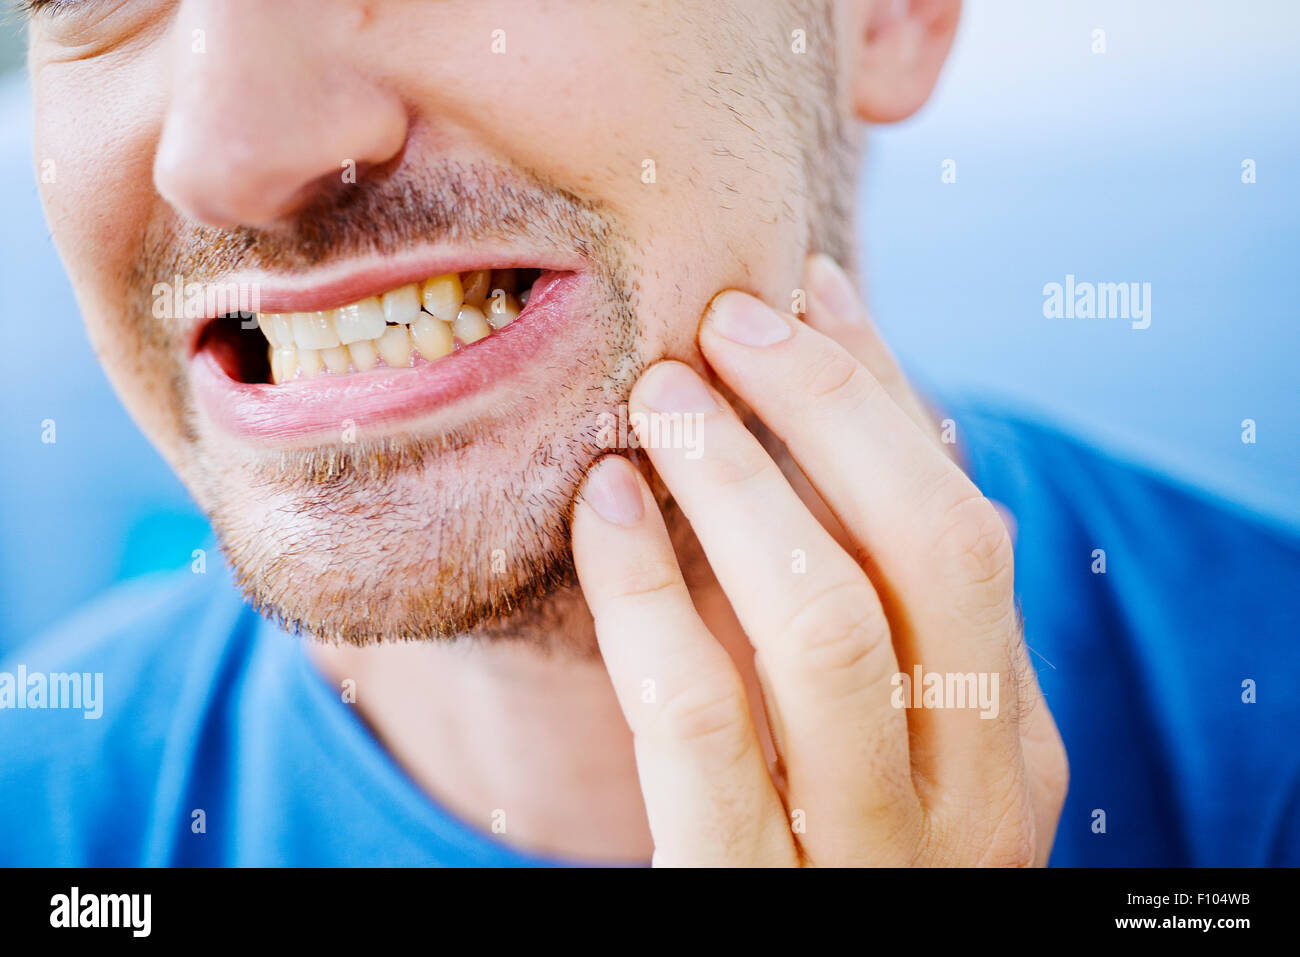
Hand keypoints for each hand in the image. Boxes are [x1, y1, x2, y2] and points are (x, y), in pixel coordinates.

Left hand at [571, 254, 1067, 866]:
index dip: (884, 396)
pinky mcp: (745, 895)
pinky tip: (605, 507)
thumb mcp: (889, 742)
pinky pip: (696, 718)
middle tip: (731, 319)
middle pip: (931, 551)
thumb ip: (874, 608)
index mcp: (1013, 742)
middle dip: (832, 411)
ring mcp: (870, 855)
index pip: (965, 526)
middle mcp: (972, 794)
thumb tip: (832, 406)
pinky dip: (648, 590)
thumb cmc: (828, 853)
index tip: (807, 294)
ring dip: (742, 482)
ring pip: (822, 624)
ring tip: (662, 392)